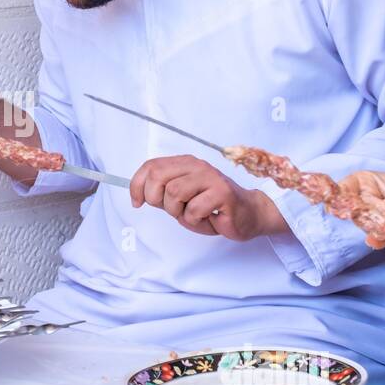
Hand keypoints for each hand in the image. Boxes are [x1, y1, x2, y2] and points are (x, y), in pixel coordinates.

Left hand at [129, 155, 286, 240]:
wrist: (248, 214)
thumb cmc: (211, 207)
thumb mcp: (181, 198)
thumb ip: (162, 192)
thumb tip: (138, 195)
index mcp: (184, 163)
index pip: (151, 166)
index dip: (137, 185)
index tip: (137, 202)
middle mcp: (197, 166)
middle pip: (158, 177)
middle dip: (156, 199)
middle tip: (170, 210)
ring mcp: (210, 177)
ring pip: (174, 193)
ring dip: (178, 212)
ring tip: (191, 214)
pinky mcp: (222, 193)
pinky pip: (194, 209)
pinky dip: (194, 220)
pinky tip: (207, 218)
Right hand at [336, 171, 384, 249]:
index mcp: (363, 183)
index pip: (342, 190)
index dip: (338, 198)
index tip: (345, 208)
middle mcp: (361, 202)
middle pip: (352, 212)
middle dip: (370, 217)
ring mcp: (368, 220)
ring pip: (365, 228)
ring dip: (384, 229)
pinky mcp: (377, 236)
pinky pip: (377, 241)